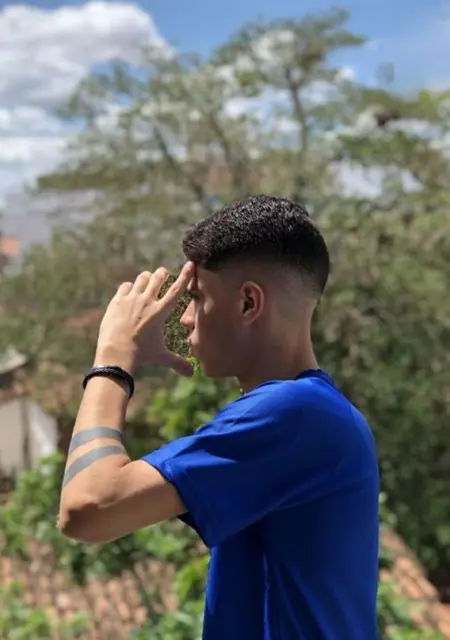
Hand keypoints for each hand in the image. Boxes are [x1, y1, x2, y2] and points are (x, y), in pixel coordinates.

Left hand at [94, 262, 194, 376]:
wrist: (117, 353)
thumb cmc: (142, 354)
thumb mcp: (161, 356)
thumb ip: (177, 362)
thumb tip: (191, 373)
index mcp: (161, 311)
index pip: (177, 289)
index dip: (185, 275)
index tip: (190, 264)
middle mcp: (148, 301)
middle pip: (158, 277)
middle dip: (162, 274)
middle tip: (162, 274)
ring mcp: (131, 299)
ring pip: (142, 278)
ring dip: (146, 278)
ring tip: (147, 281)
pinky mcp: (117, 301)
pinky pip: (126, 286)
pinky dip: (130, 287)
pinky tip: (130, 292)